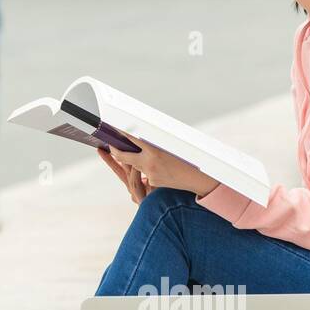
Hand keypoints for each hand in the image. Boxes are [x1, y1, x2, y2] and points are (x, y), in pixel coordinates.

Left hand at [101, 133, 218, 199]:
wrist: (198, 178)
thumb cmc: (188, 157)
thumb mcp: (171, 145)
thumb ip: (155, 142)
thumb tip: (142, 133)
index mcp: (154, 151)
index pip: (132, 139)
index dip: (121, 133)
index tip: (114, 128)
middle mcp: (149, 163)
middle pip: (124, 156)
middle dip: (115, 150)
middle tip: (110, 145)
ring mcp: (150, 174)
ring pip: (133, 165)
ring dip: (130, 159)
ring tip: (128, 152)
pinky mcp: (153, 181)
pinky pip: (145, 173)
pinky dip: (146, 168)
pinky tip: (156, 166)